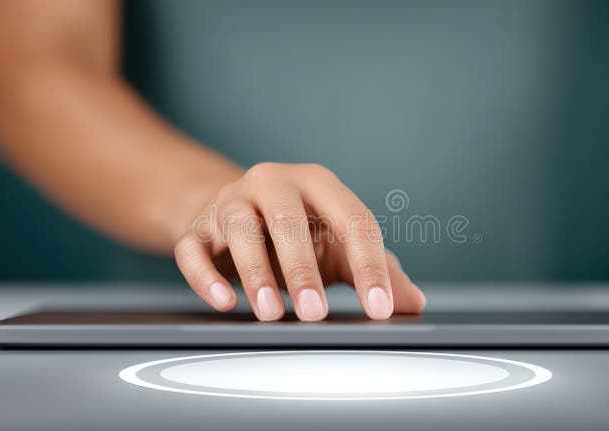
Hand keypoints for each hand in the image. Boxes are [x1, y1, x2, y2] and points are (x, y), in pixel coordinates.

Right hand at [174, 163, 425, 320]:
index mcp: (318, 183)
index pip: (352, 219)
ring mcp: (230, 202)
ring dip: (255, 272)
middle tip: (316, 314)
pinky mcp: (196, 228)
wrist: (233, 213)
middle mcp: (273, 183)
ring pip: (239, 229)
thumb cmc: (297, 231)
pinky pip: (193, 250)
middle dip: (303, 269)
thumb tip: (414, 304)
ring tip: (272, 313)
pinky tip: (227, 303)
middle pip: (288, 219)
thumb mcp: (339, 245)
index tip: (380, 308)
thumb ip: (377, 269)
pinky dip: (207, 278)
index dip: (369, 265)